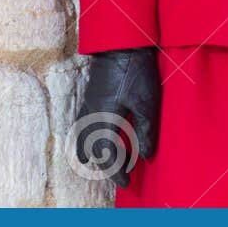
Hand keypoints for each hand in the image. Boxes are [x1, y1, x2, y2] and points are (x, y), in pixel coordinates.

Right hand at [73, 46, 159, 187]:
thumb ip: (146, 130)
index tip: (126, 182)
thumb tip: (146, 156)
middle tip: (121, 173)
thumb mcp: (147, 102)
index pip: (107, 156)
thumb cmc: (135, 72)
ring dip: (92, 153)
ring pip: (82, 139)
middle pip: (92, 151)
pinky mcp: (89, 97)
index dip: (117, 171)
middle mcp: (90, 117)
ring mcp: (87, 106)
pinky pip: (81, 126)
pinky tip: (94, 136)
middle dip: (105, 165)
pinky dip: (86, 138)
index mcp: (104, 121)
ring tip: (103, 160)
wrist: (121, 44)